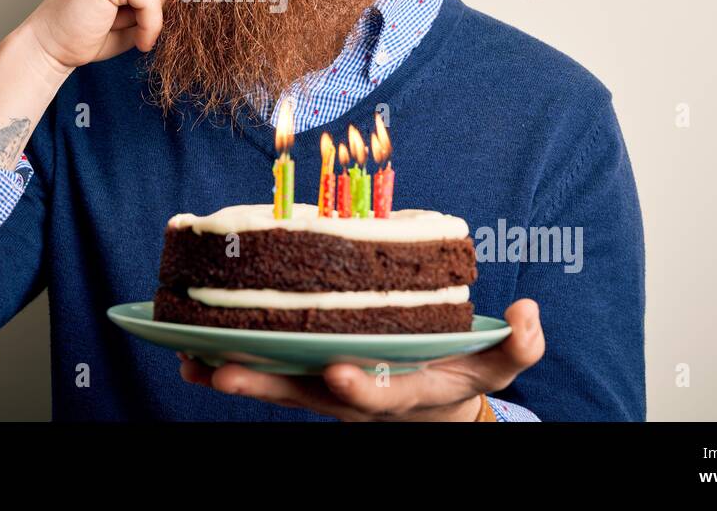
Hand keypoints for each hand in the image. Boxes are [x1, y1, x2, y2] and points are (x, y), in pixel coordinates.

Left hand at [177, 299, 544, 420]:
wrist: (429, 403)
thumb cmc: (459, 375)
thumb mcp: (496, 367)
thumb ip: (517, 347)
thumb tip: (530, 312)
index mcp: (398, 393)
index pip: (375, 396)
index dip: (358, 388)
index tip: (341, 373)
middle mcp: (351, 395)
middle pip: (303, 395)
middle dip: (265, 383)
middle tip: (224, 369)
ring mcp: (322, 389)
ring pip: (273, 385)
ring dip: (231, 373)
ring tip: (187, 358)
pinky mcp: (303, 376)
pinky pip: (263, 372)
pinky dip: (224, 364)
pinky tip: (186, 351)